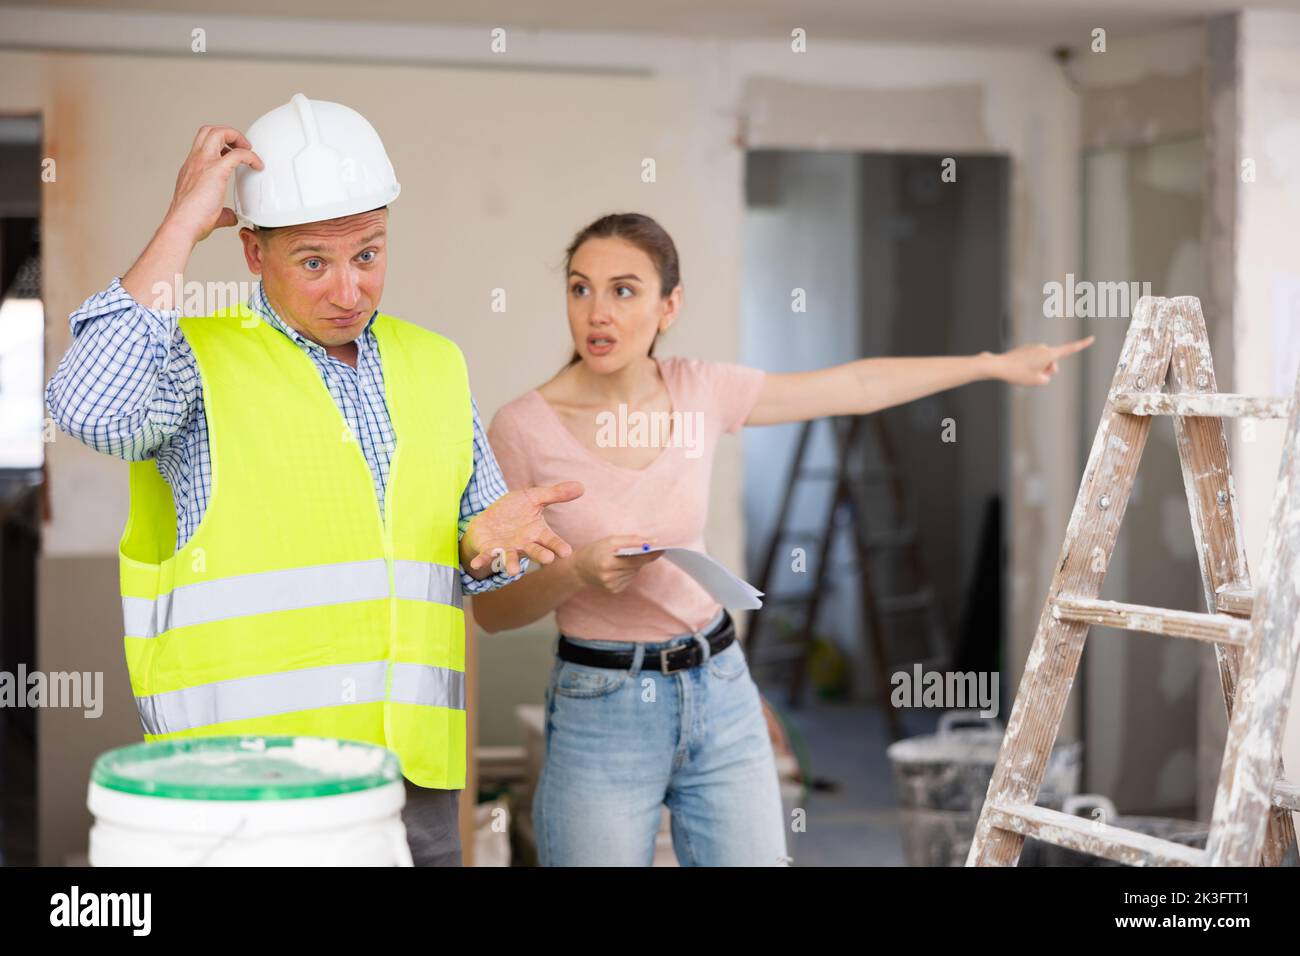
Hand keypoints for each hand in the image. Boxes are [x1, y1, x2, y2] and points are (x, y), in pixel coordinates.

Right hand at [163, 126, 263, 244]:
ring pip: (218, 132)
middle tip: (242, 147)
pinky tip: (258, 166)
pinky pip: (238, 154)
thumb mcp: (209, 213)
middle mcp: (195, 161)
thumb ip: (223, 213)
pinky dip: (251, 157)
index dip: (220, 144)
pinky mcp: (216, 170)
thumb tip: (231, 217)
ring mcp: (204, 163)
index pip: (203, 144)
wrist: (183, 224)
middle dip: (228, 133)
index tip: (231, 154)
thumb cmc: (191, 221)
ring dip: (237, 137)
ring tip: (249, 150)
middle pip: (209, 130)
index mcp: (191, 168)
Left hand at [463, 481, 583, 576]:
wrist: (490, 519)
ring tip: (513, 572)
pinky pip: (486, 556)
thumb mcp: (534, 497)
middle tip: (547, 560)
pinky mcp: (490, 550)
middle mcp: (525, 544)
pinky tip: (476, 564)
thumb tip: (582, 486)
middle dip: (540, 555)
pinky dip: (482, 560)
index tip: (566, 552)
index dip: (558, 546)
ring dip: (512, 564)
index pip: (551, 540)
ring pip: (511, 558)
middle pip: (535, 551)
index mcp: (538, 533)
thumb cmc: (515, 510)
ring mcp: (507, 549)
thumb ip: (555, 494)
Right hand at [574, 534, 663, 593]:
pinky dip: (628, 572)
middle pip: (636, 566)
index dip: (650, 554)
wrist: (579, 568)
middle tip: (637, 549)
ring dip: (634, 564)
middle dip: (640, 557)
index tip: (661, 548)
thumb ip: (632, 540)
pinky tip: (618, 568)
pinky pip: (629, 579)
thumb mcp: (610, 540)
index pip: (636, 559)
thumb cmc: (595, 550)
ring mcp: (612, 586)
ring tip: (621, 559)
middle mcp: (609, 577)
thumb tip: (653, 541)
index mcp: (607, 563)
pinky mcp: (614, 590)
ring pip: (634, 572)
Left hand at [989, 336, 1093, 385]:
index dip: (1082, 344)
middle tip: (1035, 375)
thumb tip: (1043, 370)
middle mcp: (1043, 348)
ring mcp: (1033, 348)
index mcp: (1049, 354)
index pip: (1070, 349)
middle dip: (1048, 371)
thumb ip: (1046, 377)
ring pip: (1042, 363)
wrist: (999, 366)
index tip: (1092, 338)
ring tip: (1024, 372)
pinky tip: (1018, 369)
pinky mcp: (1025, 350)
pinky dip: (1029, 367)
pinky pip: (1033, 361)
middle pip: (1053, 363)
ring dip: (1037, 369)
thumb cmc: (1018, 374)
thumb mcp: (1037, 381)